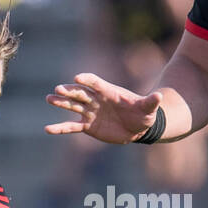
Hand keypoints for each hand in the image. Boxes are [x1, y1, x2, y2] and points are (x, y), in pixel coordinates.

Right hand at [45, 73, 162, 143]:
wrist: (138, 128)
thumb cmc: (144, 114)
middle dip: (70, 91)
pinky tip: (48, 129)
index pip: (96, 83)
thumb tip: (159, 96)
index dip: (87, 80)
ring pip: (73, 107)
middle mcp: (96, 100)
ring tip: (49, 98)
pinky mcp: (87, 126)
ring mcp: (90, 113)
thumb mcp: (149, 108)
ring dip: (61, 103)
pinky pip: (71, 127)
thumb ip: (151, 102)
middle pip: (80, 94)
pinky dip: (60, 128)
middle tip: (58, 89)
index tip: (77, 78)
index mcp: (109, 92)